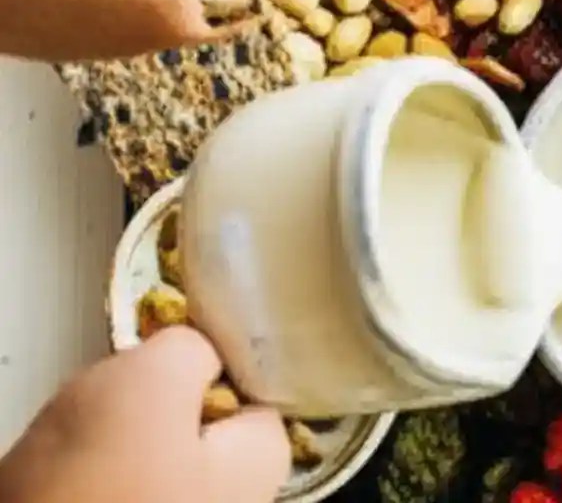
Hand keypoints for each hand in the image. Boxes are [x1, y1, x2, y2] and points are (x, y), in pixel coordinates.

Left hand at [0, 327, 290, 502]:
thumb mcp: (246, 480)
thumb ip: (265, 430)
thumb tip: (255, 418)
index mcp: (144, 370)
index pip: (208, 345)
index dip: (233, 388)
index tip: (238, 437)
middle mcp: (87, 383)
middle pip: (160, 385)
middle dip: (186, 424)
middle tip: (203, 480)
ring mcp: (46, 428)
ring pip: (120, 424)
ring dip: (142, 456)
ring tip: (158, 498)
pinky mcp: (20, 470)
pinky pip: (82, 458)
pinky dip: (102, 481)